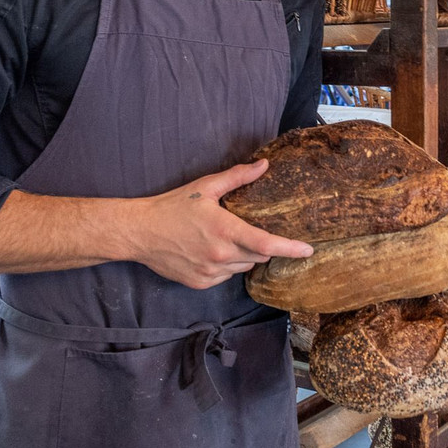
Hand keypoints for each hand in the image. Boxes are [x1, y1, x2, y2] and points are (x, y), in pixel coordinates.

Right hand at [130, 160, 312, 289]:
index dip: (290, 248)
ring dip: (242, 254)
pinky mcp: (200, 283)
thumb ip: (238, 177)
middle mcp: (220, 255)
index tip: (308, 250)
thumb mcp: (206, 187)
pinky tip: (209, 251)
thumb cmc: (173, 207)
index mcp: (225, 230)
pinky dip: (225, 265)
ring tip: (222, 238)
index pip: (266, 244)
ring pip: (242, 266)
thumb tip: (264, 165)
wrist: (140, 232)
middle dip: (259, 245)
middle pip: (257, 255)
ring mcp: (210, 272)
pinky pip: (225, 276)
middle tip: (244, 229)